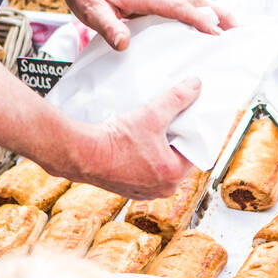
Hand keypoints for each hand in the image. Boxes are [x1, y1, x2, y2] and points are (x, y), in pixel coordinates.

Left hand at [60, 0, 235, 50]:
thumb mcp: (90, 10)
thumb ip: (108, 27)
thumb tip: (124, 44)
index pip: (178, 7)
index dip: (198, 20)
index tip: (216, 33)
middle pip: (195, 1)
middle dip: (219, 14)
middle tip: (239, 30)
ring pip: (191, 3)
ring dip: (213, 13)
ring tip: (231, 30)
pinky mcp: (151, 2)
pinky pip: (181, 8)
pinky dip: (199, 15)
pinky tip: (203, 28)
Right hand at [80, 77, 201, 197]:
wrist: (83, 154)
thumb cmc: (117, 140)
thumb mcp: (152, 114)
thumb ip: (176, 98)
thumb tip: (195, 86)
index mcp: (172, 175)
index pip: (192, 153)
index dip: (191, 136)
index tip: (187, 123)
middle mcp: (161, 189)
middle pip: (176, 161)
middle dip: (174, 143)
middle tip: (169, 124)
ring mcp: (144, 192)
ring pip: (159, 168)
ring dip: (157, 152)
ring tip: (151, 133)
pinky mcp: (127, 190)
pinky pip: (142, 174)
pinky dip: (142, 161)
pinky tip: (136, 145)